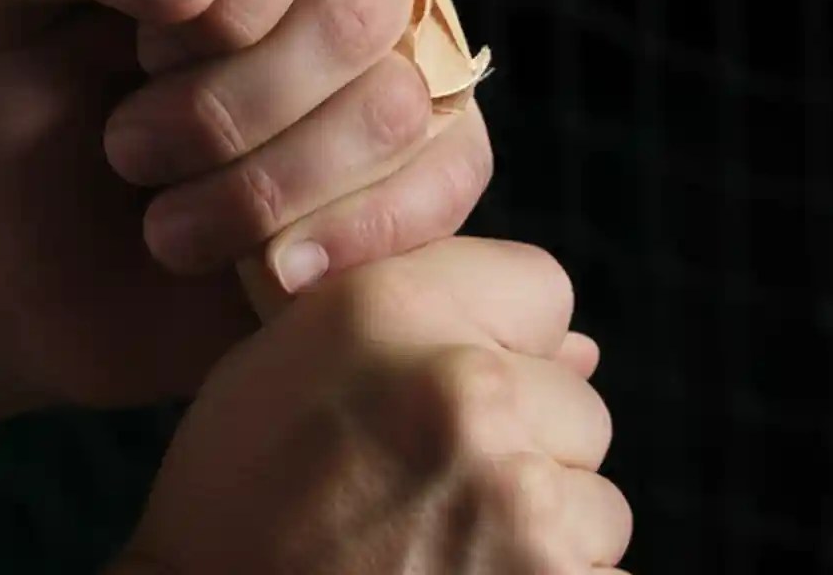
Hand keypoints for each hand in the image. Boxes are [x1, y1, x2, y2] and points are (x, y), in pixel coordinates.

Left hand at [0, 0, 491, 408]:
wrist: (12, 269)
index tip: (143, 42)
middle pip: (361, 3)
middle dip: (229, 102)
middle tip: (130, 148)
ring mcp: (375, 86)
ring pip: (395, 108)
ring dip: (262, 186)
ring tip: (166, 228)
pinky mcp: (403, 186)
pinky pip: (446, 184)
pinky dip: (354, 235)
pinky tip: (270, 269)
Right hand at [115, 238, 631, 572]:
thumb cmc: (234, 510)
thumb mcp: (279, 370)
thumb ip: (416, 329)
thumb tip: (586, 351)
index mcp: (385, 309)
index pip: (540, 287)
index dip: (509, 342)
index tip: (462, 394)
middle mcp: (461, 386)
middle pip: (576, 403)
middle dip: (524, 447)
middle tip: (426, 495)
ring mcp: (517, 499)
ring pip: (594, 501)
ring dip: (536, 529)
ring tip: (434, 552)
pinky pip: (599, 574)